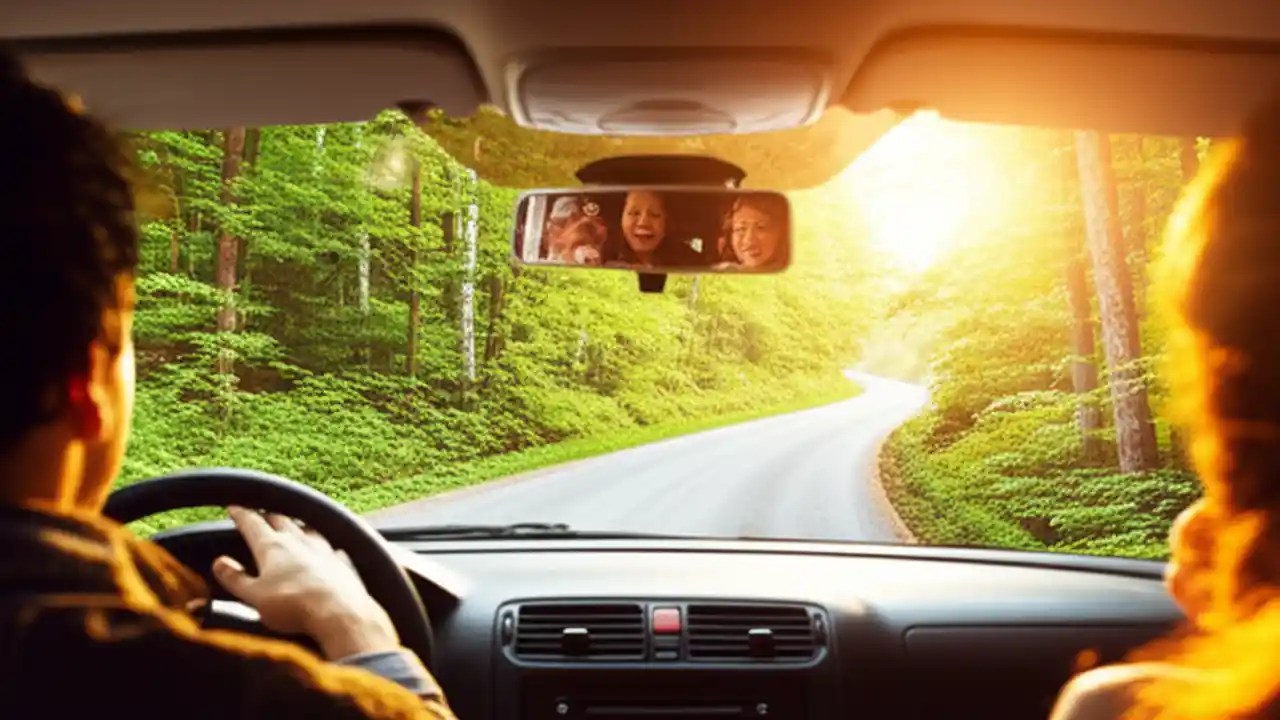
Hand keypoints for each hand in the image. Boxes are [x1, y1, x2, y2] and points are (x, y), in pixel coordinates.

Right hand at [213, 506, 399, 659]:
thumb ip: (235, 579)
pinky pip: (330, 547)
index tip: (234, 507)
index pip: (253, 523)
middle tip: (261, 514)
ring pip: (307, 529)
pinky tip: (325, 548)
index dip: (241, 514)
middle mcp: (299, 540)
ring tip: (291, 525)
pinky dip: (322, 545)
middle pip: (281, 520)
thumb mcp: (254, 596)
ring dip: (296, 525)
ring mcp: (323, 548)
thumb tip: (219, 562)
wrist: (340, 612)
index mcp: (272, 546)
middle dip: (268, 515)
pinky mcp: (342, 562)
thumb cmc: (293, 605)